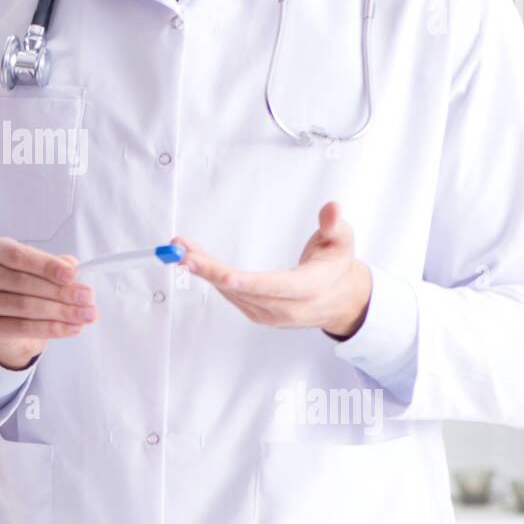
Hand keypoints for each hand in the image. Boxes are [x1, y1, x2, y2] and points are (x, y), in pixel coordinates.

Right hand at [0, 236, 96, 370]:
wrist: (11, 315)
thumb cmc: (27, 283)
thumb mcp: (41, 268)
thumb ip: (57, 267)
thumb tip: (75, 271)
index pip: (18, 256)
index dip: (46, 266)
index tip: (72, 275)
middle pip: (23, 283)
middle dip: (60, 292)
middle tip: (88, 298)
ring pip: (25, 307)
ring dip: (61, 312)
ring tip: (86, 315)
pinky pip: (23, 328)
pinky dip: (52, 329)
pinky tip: (72, 328)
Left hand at [174, 202, 372, 338]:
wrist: (340, 300)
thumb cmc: (337, 267)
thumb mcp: (342, 241)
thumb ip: (335, 225)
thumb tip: (333, 208)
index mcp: (309, 289)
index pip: (277, 287)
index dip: (249, 282)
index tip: (224, 276)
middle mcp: (287, 308)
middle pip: (244, 290)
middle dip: (211, 271)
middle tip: (183, 253)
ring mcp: (270, 315)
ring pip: (232, 293)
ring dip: (204, 271)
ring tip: (181, 250)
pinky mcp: (257, 314)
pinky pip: (230, 296)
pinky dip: (211, 278)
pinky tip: (195, 261)